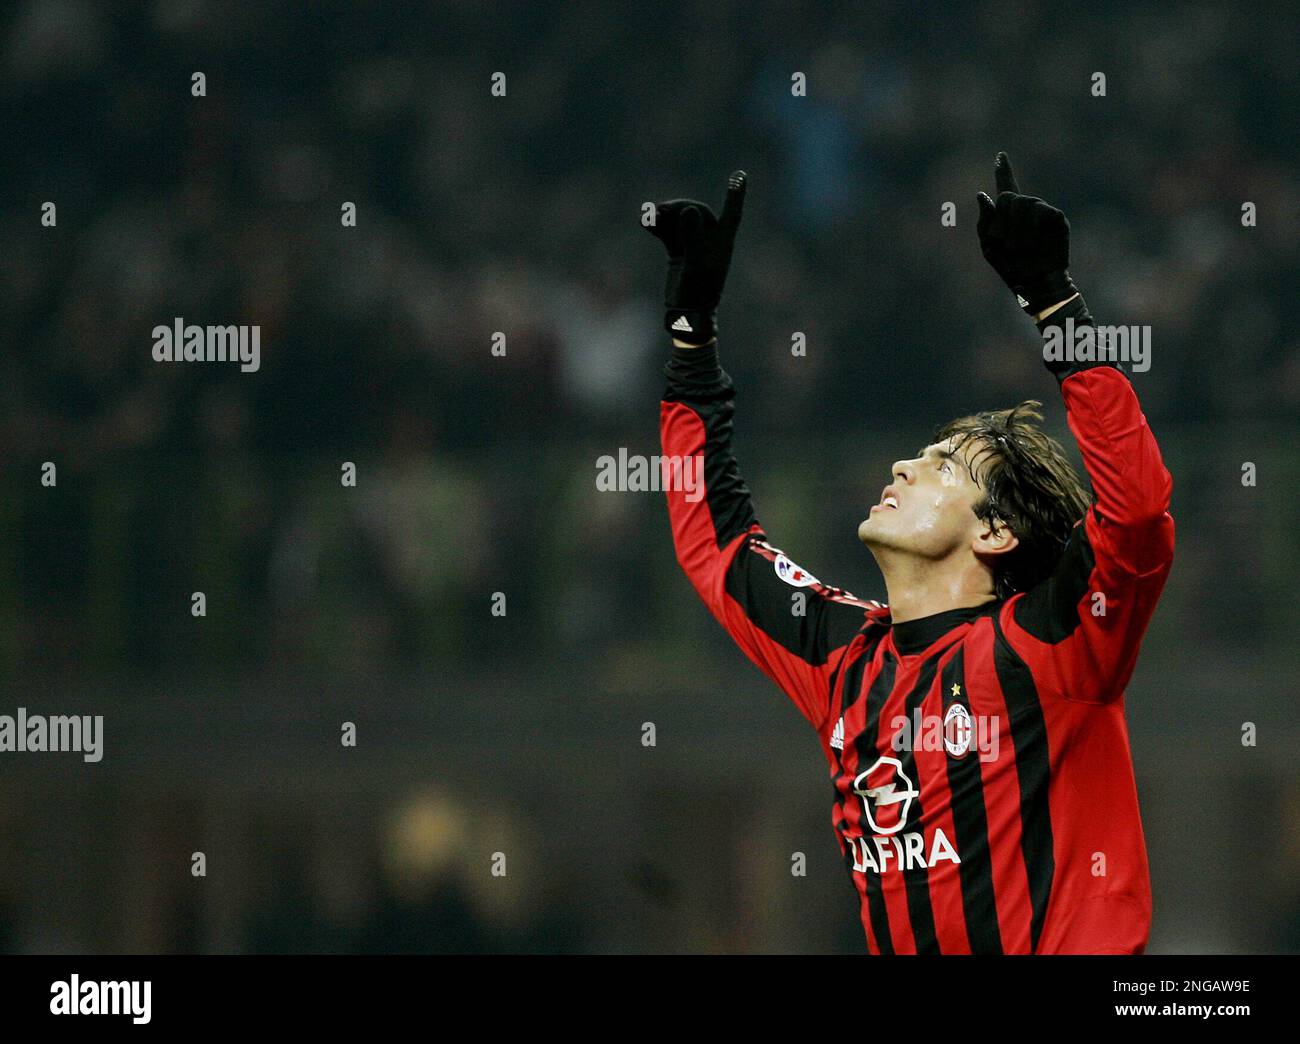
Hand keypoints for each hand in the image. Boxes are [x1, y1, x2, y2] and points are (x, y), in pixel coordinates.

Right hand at [646, 171, 746, 343]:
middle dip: (677, 208)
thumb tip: (687, 210)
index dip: (735, 193)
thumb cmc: (698, 290)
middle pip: (695, 211)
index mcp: (723, 239)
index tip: (740, 174)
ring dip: (664, 215)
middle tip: (660, 211)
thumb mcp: (696, 263)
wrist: (686, 312)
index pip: (732, 211)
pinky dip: (657, 225)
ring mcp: (693, 243)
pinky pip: (668, 230)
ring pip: (679, 220)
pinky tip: (645, 221)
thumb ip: (692, 236)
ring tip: (648, 216)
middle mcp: (710, 238)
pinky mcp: (678, 250)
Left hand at [976, 152, 1076, 315]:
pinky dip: (1032, 228)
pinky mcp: (1057, 218)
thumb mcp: (989, 245)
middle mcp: (1027, 208)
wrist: (1034, 282)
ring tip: (1020, 246)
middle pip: (1010, 196)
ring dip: (1017, 227)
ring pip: (1025, 203)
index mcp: (1009, 215)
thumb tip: (981, 194)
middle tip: (1008, 243)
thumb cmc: (1010, 267)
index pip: (1006, 187)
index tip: (999, 156)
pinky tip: (1034, 242)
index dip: (1003, 171)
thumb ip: (984, 220)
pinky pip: (1041, 211)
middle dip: (1004, 220)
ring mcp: (1044, 211)